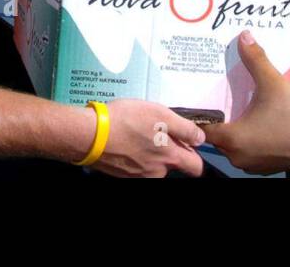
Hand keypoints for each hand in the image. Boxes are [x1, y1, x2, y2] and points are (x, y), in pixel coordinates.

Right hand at [90, 100, 205, 177]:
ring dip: (149, 151)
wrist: (89, 135)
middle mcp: (156, 173)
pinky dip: (134, 154)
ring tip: (136, 132)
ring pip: (152, 164)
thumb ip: (184, 128)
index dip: (194, 153)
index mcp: (169, 158)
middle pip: (172, 165)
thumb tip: (200, 138)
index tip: (185, 140)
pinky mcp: (122, 175)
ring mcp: (138, 176)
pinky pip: (136, 165)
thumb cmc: (126, 120)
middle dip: (168, 150)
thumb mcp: (160, 114)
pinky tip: (124, 139)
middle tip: (155, 129)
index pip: (196, 167)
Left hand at [201, 31, 289, 173]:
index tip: (199, 100)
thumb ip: (255, 59)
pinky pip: (248, 154)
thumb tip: (243, 36)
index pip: (203, 130)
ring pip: (233, 148)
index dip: (199, 115)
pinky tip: (255, 124)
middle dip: (217, 121)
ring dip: (233, 132)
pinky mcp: (267, 168)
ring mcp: (253, 166)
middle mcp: (238, 157)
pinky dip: (248, 141)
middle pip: (217, 139)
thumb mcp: (272, 82)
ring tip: (234, 111)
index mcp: (233, 139)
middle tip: (216, 101)